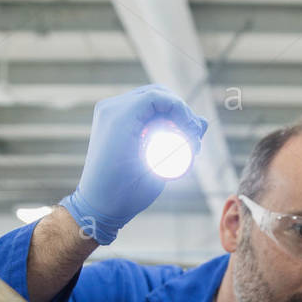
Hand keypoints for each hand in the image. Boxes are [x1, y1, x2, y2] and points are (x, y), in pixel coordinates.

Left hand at [60, 85, 207, 244]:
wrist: (97, 206)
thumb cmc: (125, 194)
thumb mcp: (159, 170)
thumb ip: (182, 144)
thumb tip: (205, 122)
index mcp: (120, 118)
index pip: (160, 98)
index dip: (183, 111)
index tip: (193, 134)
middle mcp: (112, 109)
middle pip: (157, 94)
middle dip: (180, 113)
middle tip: (192, 138)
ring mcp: (109, 113)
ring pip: (150, 101)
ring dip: (171, 117)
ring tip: (183, 142)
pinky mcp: (111, 121)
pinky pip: (141, 111)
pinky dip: (158, 120)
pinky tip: (168, 140)